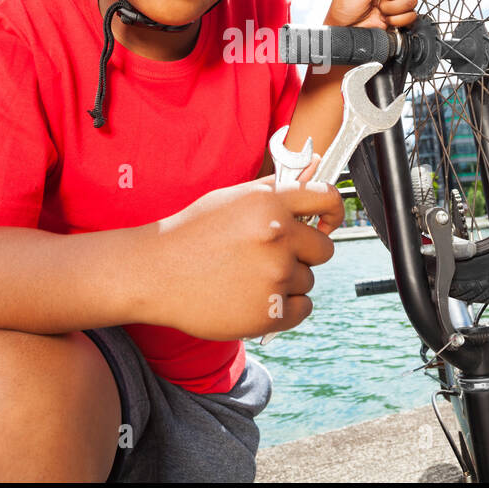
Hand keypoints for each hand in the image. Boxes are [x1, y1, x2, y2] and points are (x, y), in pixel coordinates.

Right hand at [148, 173, 344, 340]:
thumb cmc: (191, 234)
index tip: (328, 222)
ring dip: (286, 281)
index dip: (334, 211)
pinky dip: (284, 308)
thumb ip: (274, 190)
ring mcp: (275, 276)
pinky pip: (302, 309)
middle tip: (269, 257)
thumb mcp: (232, 199)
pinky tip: (254, 298)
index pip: (328, 198)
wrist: (154, 273)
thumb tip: (310, 174)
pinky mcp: (270, 313)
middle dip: (304, 253)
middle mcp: (277, 237)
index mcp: (269, 203)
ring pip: (308, 280)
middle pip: (323, 249)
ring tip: (247, 278)